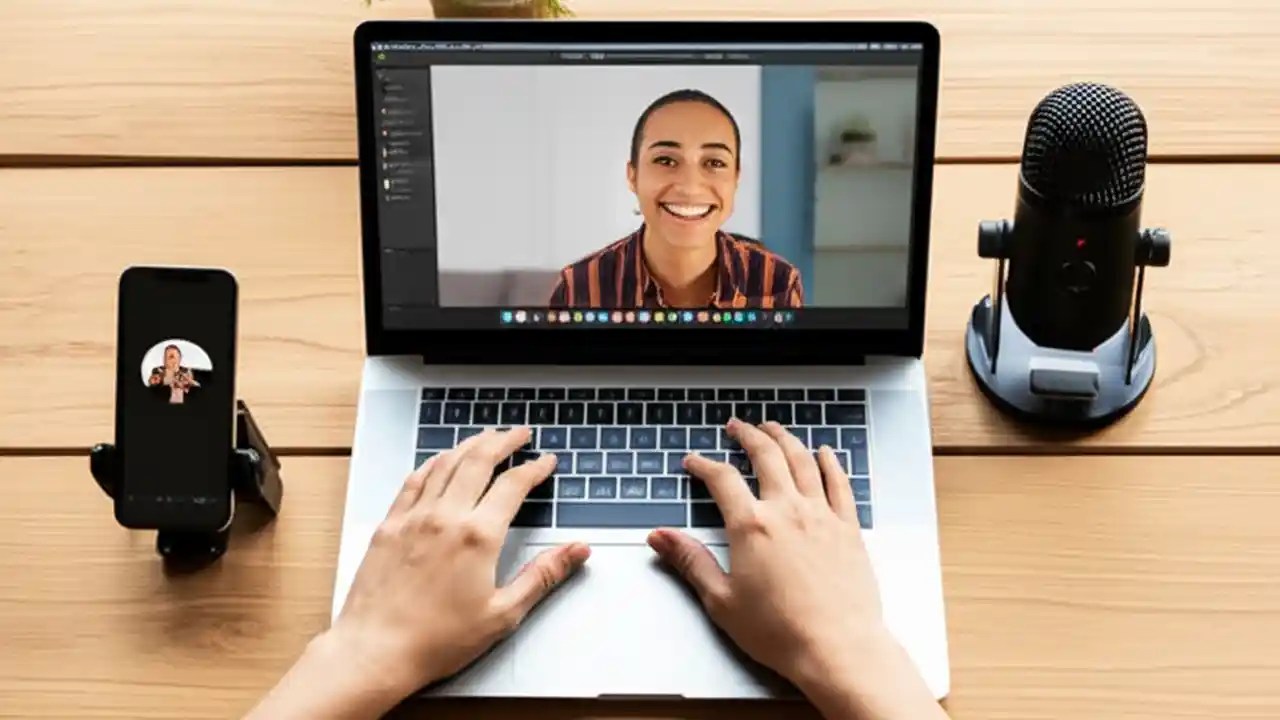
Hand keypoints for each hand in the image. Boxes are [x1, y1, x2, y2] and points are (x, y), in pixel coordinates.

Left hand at [326, 429, 589, 707]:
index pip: (513, 486)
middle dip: (503, 441)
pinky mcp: (389, 526)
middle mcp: (445, 517)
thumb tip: (576, 551)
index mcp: (478, 537)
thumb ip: (543, 576)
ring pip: (445, 464)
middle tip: (519, 433)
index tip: (546, 461)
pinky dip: (432, 463)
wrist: (375, 651)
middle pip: (479, 461)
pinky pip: (413, 481)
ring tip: (485, 436)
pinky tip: (439, 460)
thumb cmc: (436, 640)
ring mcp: (414, 518)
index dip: (534, 468)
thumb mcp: (503, 614)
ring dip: (469, 444)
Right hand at [647, 419, 943, 719]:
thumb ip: (690, 562)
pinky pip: (839, 483)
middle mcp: (787, 511)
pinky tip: (825, 453)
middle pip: (766, 456)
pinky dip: (830, 463)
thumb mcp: (721, 600)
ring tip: (773, 427)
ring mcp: (821, 516)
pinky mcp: (848, 528)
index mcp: (751, 527)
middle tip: (737, 426)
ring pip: (802, 461)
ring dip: (785, 438)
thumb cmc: (780, 632)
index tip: (694, 461)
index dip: (703, 465)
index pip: (721, 480)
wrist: (837, 649)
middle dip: (747, 436)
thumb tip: (660, 538)